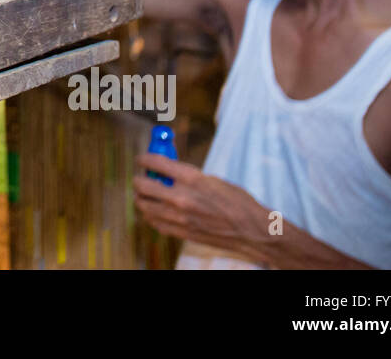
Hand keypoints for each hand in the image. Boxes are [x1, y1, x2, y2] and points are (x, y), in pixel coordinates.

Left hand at [133, 152, 269, 262]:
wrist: (251, 230)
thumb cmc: (236, 202)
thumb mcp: (212, 179)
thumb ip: (187, 174)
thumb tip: (166, 168)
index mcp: (192, 178)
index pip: (155, 162)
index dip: (144, 158)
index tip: (142, 159)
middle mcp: (181, 197)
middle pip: (142, 185)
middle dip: (139, 179)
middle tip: (142, 177)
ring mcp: (179, 217)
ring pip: (143, 205)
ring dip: (142, 197)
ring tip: (148, 194)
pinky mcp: (180, 232)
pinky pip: (154, 222)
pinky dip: (151, 214)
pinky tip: (157, 210)